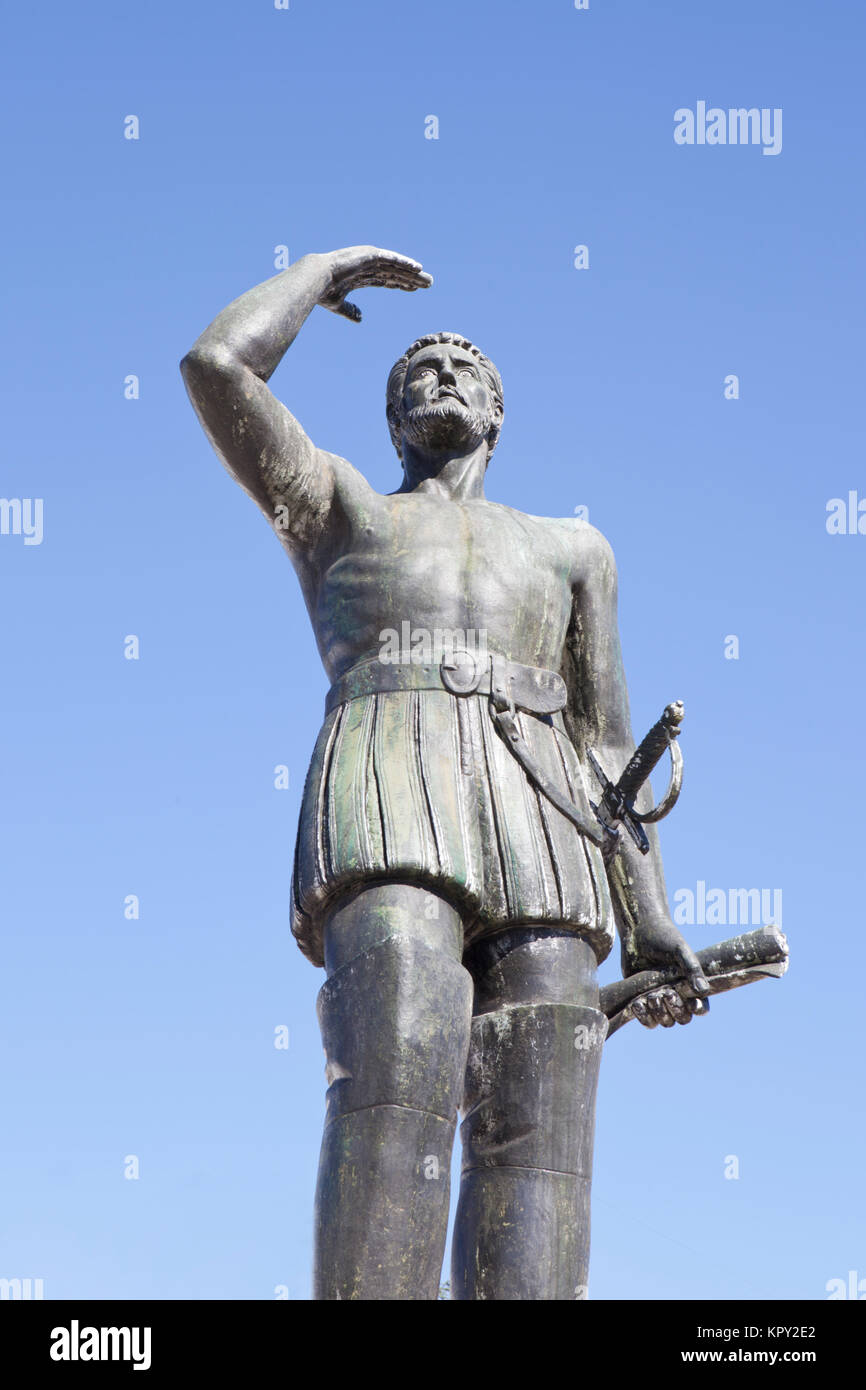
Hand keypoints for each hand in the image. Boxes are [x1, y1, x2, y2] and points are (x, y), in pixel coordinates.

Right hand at [316, 246, 432, 321]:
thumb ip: (350, 311)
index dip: (401, 284)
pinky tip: (417, 267)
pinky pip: (391, 259)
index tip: (414, 289)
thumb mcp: (338, 305)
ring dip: (412, 272)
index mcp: (360, 276)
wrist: (315, 279)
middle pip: (394, 273)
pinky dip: (404, 262)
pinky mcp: (369, 255)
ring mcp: (368, 258)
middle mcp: (366, 265)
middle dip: (411, 279)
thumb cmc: (323, 292)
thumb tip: (360, 319)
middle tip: (428, 284)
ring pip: (396, 266)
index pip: (386, 280)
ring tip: (427, 278)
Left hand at [623, 917, 710, 1028]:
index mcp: (690, 985)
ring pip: (664, 1021)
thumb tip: (703, 990)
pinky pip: (647, 1019)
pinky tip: (637, 1003)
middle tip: (666, 993)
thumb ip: (692, 968)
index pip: (700, 1008)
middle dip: (674, 1009)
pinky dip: (643, 1016)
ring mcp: (659, 999)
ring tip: (651, 996)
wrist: (637, 930)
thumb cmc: (664, 937)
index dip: (697, 1009)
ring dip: (658, 1013)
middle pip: (682, 1018)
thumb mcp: (680, 950)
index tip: (690, 1002)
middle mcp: (677, 996)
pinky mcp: (642, 999)